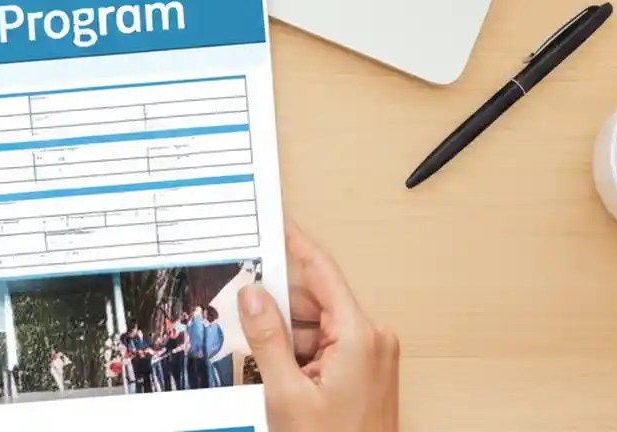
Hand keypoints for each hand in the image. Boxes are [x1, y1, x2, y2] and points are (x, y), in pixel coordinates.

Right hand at [238, 220, 398, 431]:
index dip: (295, 244)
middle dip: (278, 310)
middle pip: (314, 301)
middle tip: (245, 320)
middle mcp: (372, 339)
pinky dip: (299, 357)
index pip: (321, 272)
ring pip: (316, 327)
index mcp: (359, 335)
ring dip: (287, 340)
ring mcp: (371, 357)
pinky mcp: (365, 373)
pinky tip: (282, 381)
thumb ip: (267, 340)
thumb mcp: (287, 394)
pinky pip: (325, 348)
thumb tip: (253, 296)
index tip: (276, 222)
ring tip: (269, 372)